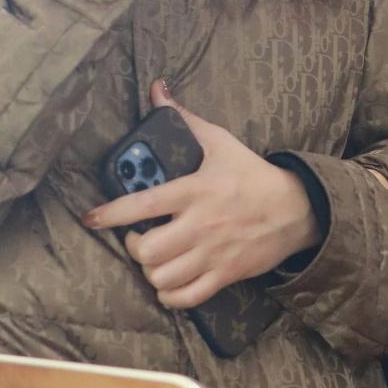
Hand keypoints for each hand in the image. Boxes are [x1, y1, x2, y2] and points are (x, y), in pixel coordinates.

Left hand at [84, 82, 321, 306]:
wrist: (296, 209)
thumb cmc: (251, 175)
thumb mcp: (220, 142)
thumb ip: (184, 119)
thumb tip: (157, 89)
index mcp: (194, 191)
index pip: (143, 205)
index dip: (111, 214)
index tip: (91, 218)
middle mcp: (200, 225)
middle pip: (148, 251)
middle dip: (134, 248)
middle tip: (139, 239)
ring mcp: (213, 254)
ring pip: (163, 277)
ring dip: (151, 272)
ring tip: (155, 260)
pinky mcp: (225, 275)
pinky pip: (186, 298)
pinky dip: (170, 295)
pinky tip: (169, 282)